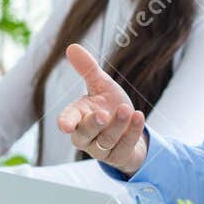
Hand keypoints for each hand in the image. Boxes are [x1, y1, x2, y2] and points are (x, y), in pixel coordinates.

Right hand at [55, 43, 146, 173]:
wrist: (131, 128)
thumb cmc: (110, 105)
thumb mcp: (101, 86)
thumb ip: (88, 69)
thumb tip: (72, 46)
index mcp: (78, 117)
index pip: (68, 120)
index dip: (66, 122)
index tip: (65, 125)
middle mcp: (86, 136)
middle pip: (84, 134)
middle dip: (93, 125)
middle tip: (102, 114)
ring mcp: (102, 149)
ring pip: (106, 140)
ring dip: (118, 125)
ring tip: (127, 109)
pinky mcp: (119, 156)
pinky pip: (125, 145)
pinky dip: (133, 131)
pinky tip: (139, 116)